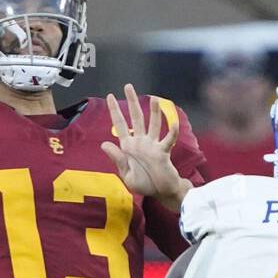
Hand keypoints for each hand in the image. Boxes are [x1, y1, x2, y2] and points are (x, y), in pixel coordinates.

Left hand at [102, 84, 189, 209]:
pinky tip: (173, 123)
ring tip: (154, 98)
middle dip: (132, 102)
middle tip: (128, 85)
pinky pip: (168, 140)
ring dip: (154, 112)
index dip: (115, 111)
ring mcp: (153, 145)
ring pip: (153, 124)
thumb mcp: (126, 175)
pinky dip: (171, 132)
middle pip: (136, 118)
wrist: (162, 192)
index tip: (111, 96)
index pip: (120, 125)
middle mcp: (141, 142)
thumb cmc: (145, 184)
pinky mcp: (163, 152)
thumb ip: (117, 159)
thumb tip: (105, 144)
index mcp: (128, 147)